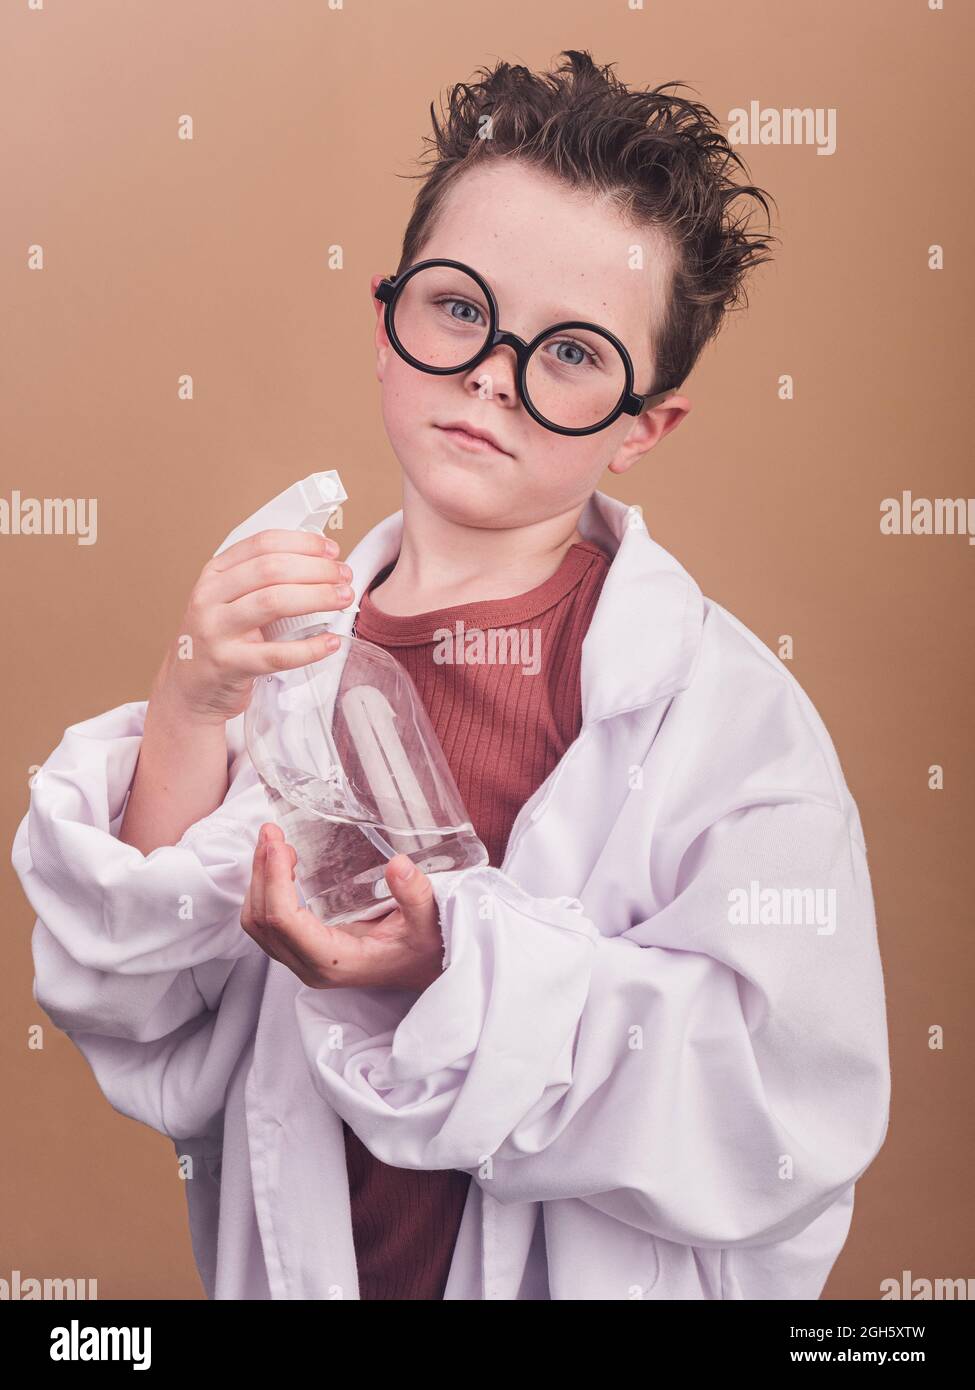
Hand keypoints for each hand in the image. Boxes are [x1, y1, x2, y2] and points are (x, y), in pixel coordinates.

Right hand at [152, 528, 355, 726]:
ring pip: (274, 602)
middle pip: (272, 569)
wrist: (190, 689)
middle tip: (344, 577)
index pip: (262, 544)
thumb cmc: (221, 641)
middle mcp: (210, 597)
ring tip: (343, 599)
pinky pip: (277, 654)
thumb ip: (262, 582)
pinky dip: (310, 648)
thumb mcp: (230, 601)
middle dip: (316, 569)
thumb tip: (321, 563)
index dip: (303, 543)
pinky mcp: (228, 664)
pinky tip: (331, 642)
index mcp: (215, 574)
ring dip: (317, 597)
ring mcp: (216, 630)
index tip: (332, 551)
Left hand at [241, 822, 445, 991]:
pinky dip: (265, 891)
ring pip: (257, 924)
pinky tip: (279, 864)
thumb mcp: (428, 921)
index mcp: (334, 961)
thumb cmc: (425, 948)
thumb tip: (398, 864)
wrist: (425, 969)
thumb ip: (416, 895)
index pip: (284, 922)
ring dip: (258, 880)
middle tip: (271, 833)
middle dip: (260, 873)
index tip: (279, 844)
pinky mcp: (303, 950)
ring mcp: (303, 961)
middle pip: (261, 921)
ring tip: (272, 843)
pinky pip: (268, 924)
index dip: (274, 880)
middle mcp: (310, 966)